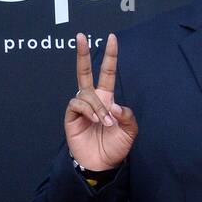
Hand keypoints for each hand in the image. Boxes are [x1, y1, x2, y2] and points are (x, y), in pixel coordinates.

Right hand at [65, 32, 137, 170]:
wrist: (102, 165)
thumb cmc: (115, 147)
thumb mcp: (130, 131)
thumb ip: (127, 115)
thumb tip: (113, 105)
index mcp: (107, 99)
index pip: (107, 72)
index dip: (110, 56)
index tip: (112, 38)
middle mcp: (93, 99)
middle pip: (84, 71)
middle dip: (82, 53)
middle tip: (81, 36)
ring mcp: (81, 108)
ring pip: (86, 93)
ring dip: (98, 106)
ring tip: (105, 122)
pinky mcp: (71, 117)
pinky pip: (76, 104)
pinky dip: (87, 109)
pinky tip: (94, 120)